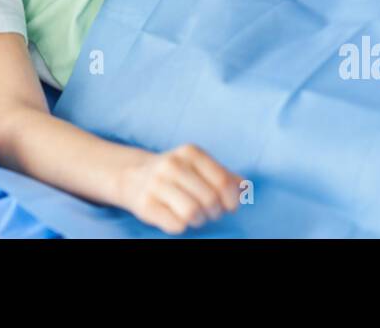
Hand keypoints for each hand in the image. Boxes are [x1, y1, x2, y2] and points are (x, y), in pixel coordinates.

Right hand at [117, 144, 243, 234]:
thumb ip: (225, 176)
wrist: (133, 176)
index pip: (223, 182)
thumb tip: (245, 189)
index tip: (228, 206)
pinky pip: (176, 224)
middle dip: (215, 212)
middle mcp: (172, 164)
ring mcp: (156, 183)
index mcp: (191, 153)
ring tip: (195, 216)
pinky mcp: (145, 204)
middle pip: (210, 199)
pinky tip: (176, 217)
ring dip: (199, 220)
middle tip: (209, 212)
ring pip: (193, 213)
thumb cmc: (177, 175)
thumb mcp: (200, 167)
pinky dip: (181, 226)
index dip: (231, 200)